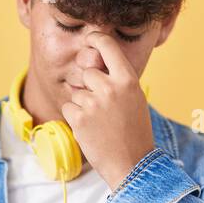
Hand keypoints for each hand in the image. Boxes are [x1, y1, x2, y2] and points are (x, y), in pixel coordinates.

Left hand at [60, 30, 155, 191]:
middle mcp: (110, 88)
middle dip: (90, 87)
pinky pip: (68, 107)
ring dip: (83, 105)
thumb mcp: (135, 99)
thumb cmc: (134, 132)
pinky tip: (91, 129)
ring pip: (77, 92)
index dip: (96, 39)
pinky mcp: (79, 119)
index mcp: (127, 80)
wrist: (132, 163)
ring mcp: (93, 103)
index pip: (107, 47)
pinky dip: (75, 118)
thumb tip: (94, 63)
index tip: (91, 39)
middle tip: (103, 107)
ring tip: (100, 122)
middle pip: (87, 73)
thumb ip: (118, 80)